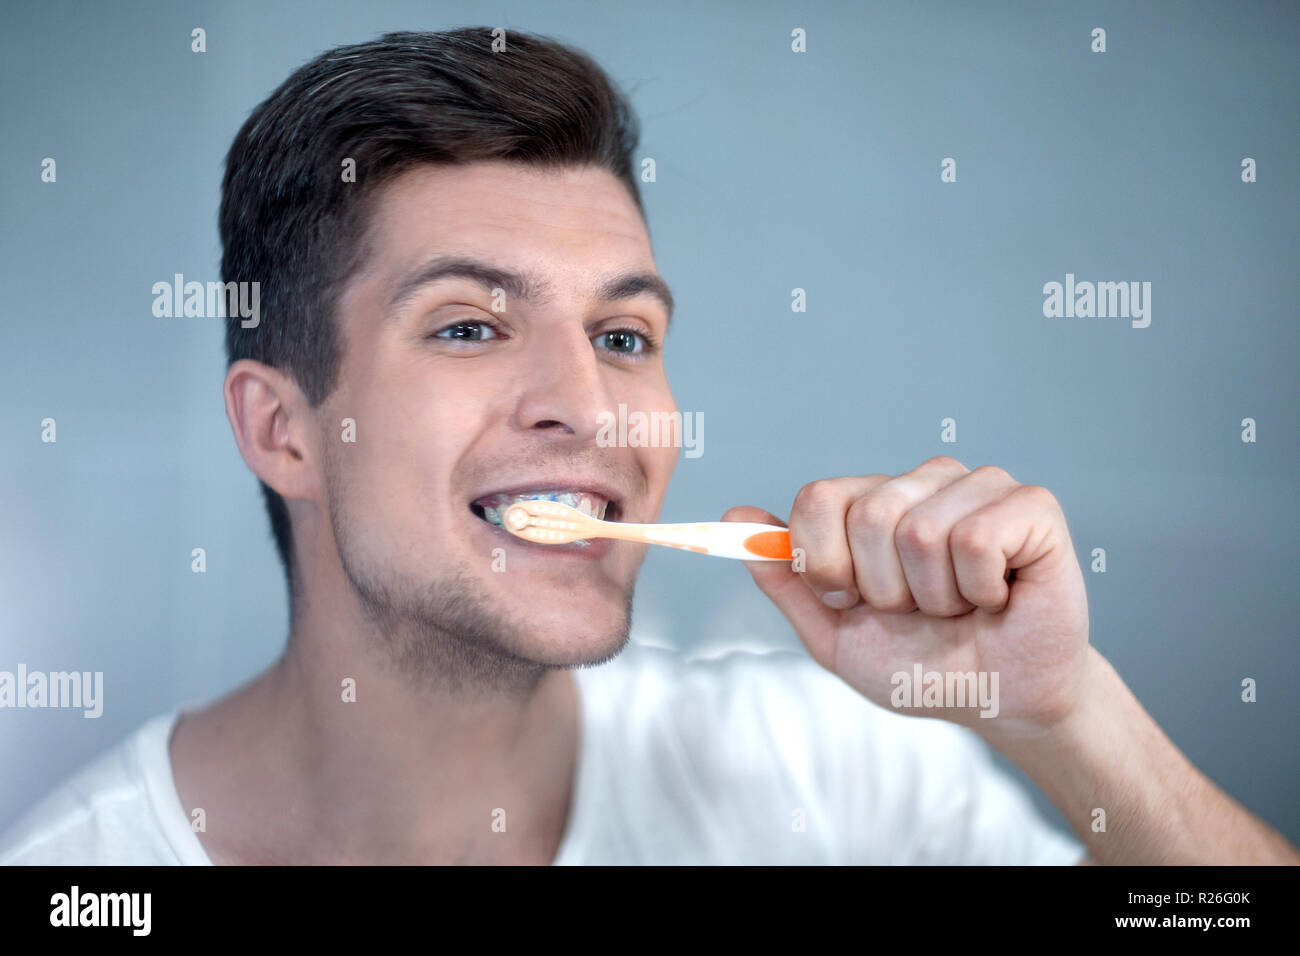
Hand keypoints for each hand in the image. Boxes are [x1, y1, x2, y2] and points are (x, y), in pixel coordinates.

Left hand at [724, 456, 1090, 738]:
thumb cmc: (921, 665)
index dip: (826, 564)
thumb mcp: (834, 633)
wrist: (996, 702)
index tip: (853, 600)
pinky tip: (996, 597)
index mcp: (873, 501)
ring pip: (919, 530)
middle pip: (866, 514)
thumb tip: (735, 518)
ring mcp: (979, 487)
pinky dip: (979, 589)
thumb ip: (786, 579)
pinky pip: (976, 538)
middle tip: (918, 610)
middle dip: (884, 590)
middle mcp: (924, 482)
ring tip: (959, 607)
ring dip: (935, 596)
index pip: (816, 499)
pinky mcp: (1032, 506)